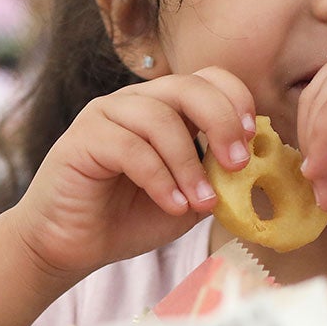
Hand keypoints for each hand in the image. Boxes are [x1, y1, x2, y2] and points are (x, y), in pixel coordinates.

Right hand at [6, 67, 256, 280]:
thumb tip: (256, 165)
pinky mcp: (82, 138)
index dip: (234, 101)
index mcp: (164, 108)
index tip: (252, 140)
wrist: (70, 246)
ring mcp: (105, 115)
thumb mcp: (187, 198)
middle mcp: (134, 102)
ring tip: (202, 202)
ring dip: (189, 164)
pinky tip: (173, 204)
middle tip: (238, 164)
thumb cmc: (126, 219)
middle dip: (220, 122)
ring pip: (159, 118)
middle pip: (187, 86)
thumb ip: (215, 178)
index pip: (206, 79)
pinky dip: (160, 178)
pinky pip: (131, 148)